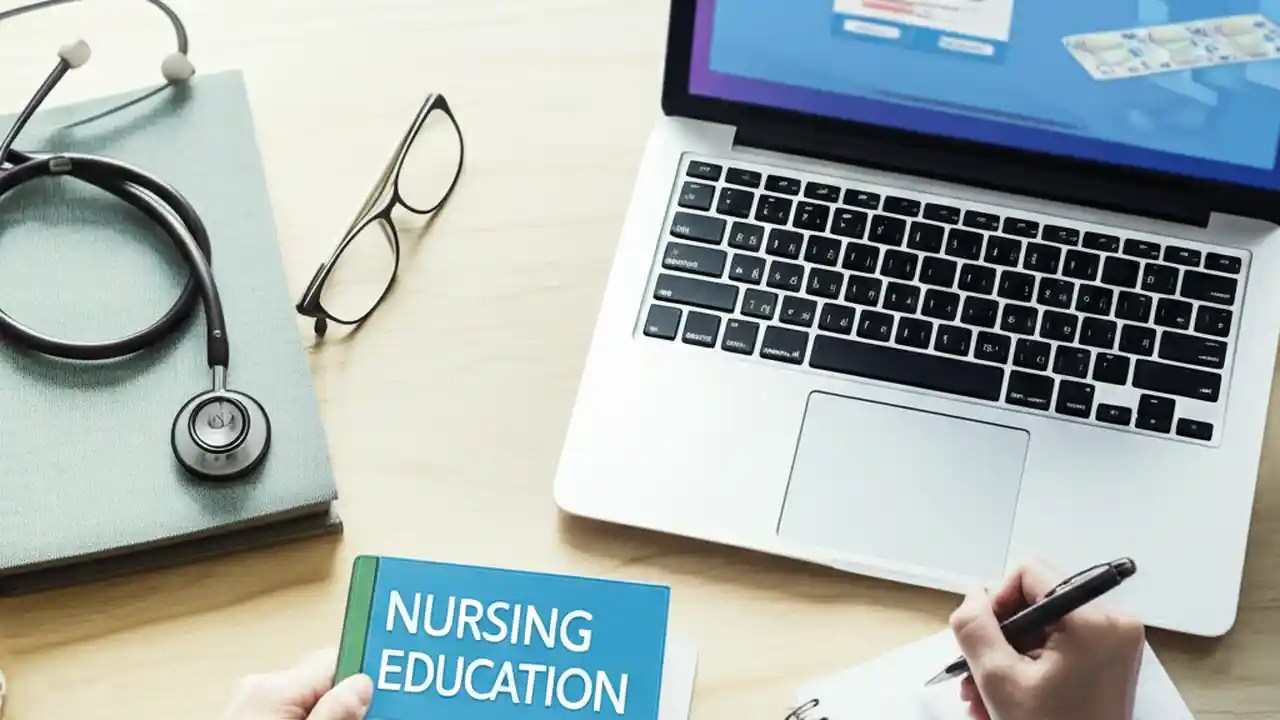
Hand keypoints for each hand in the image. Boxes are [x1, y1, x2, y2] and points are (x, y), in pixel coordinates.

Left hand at [222, 650, 372, 719]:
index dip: (364, 677)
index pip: (334, 661)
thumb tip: (361, 686)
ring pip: (306, 700)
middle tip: (368, 718)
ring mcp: (248, 707)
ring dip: (327, 715)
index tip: (387, 695)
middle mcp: (256, 690)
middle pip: (322, 681)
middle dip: (346, 701)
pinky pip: (287, 712)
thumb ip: (336, 715)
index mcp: (272, 689)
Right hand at [948, 561, 1144, 719]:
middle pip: (1035, 602)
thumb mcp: (998, 679)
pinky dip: (1030, 666)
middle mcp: (1114, 624)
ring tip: (985, 695)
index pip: (1030, 572)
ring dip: (1008, 657)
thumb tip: (972, 594)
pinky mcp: (1110, 660)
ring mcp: (1115, 643)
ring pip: (1043, 628)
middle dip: (999, 638)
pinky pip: (1059, 646)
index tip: (984, 638)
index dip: (997, 601)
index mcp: (1095, 622)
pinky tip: (1008, 696)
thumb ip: (975, 627)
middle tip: (976, 675)